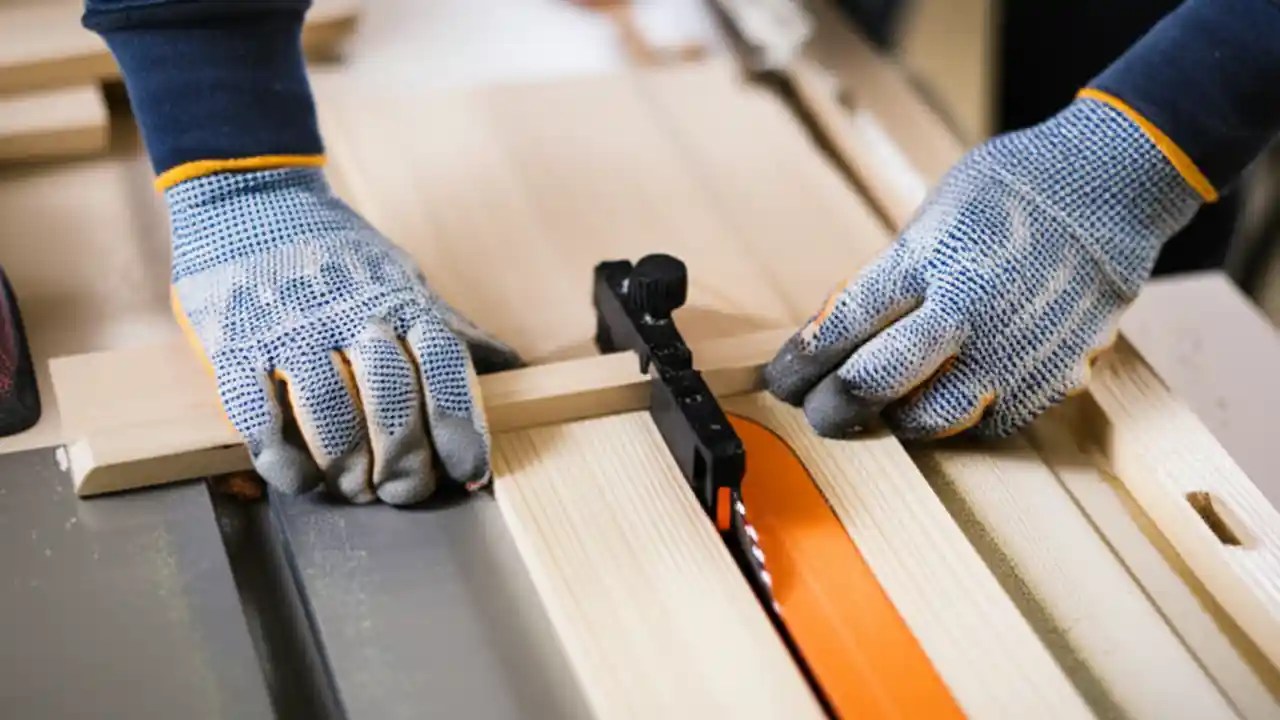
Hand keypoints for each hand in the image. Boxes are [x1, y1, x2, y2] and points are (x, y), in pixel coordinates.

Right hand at [168, 167, 521, 504]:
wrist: (251, 195)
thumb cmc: (340, 254)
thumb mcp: (405, 280)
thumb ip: (452, 330)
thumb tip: (517, 368)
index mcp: (401, 302)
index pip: (445, 369)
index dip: (461, 427)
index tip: (471, 475)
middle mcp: (351, 314)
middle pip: (390, 398)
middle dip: (405, 460)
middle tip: (406, 494)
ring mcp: (290, 328)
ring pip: (327, 409)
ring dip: (347, 463)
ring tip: (358, 490)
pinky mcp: (233, 343)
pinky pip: (258, 411)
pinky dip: (283, 457)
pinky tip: (303, 480)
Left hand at [765, 96, 1203, 438]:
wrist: (1112, 183)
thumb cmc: (1010, 190)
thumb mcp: (932, 215)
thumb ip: (888, 277)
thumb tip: (831, 334)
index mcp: (925, 260)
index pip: (837, 331)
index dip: (798, 368)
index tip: (781, 383)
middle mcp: (964, 311)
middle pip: (870, 385)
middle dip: (829, 409)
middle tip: (818, 412)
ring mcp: (1011, 350)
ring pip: (927, 421)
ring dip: (892, 421)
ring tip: (881, 409)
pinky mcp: (1051, 378)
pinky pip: (986, 426)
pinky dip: (958, 421)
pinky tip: (945, 401)